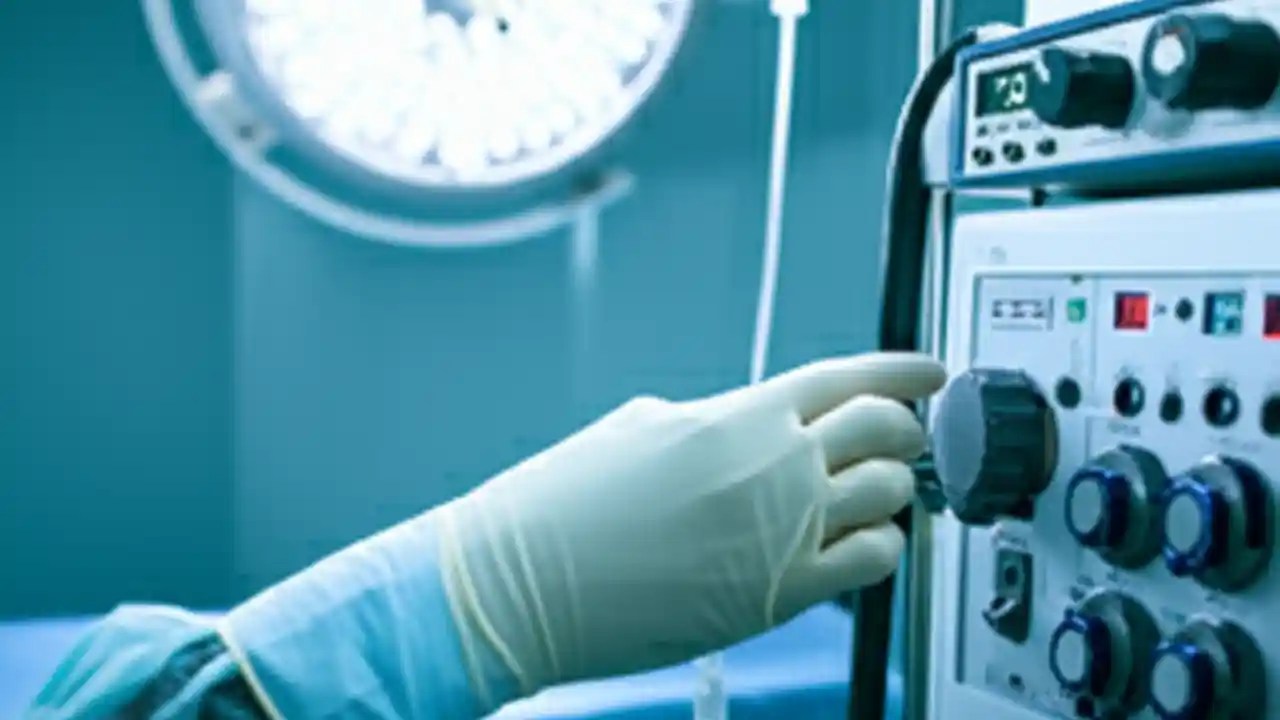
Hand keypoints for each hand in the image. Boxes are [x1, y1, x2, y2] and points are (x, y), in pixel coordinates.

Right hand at [436, 352, 945, 704]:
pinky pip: (872, 560)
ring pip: (890, 494)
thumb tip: (760, 432)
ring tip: (870, 494)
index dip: (902, 371)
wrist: (525, 580)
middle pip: (886, 430)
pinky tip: (856, 544)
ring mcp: (785, 531)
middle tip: (903, 438)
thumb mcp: (644, 426)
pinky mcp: (782, 595)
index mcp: (738, 414)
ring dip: (891, 489)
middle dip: (905, 430)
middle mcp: (775, 465)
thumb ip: (719, 422)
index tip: (930, 373)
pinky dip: (878, 545)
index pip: (848, 376)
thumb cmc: (569, 502)